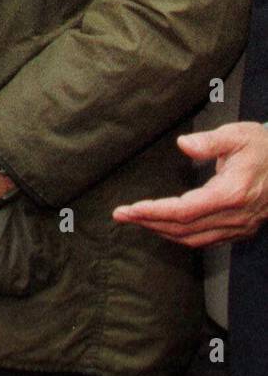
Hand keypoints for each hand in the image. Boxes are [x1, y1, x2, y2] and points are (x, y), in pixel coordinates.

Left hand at [113, 122, 267, 246]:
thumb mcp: (238, 135)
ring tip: (136, 220)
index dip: (154, 212)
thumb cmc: (263, 148)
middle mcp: (235, 216)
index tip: (129, 209)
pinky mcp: (241, 229)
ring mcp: (239, 226)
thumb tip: (184, 144)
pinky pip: (206, 239)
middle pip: (184, 228)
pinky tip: (164, 226)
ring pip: (193, 238)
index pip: (184, 211)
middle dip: (149, 222)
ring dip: (161, 231)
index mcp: (231, 193)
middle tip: (121, 215)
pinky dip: (181, 235)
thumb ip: (210, 141)